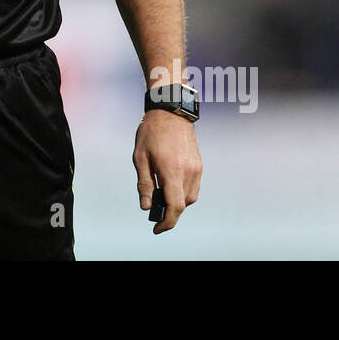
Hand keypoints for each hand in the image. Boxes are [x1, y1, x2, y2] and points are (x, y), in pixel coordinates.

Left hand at [133, 110, 201, 233]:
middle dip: (169, 212)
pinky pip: (193, 186)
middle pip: (182, 204)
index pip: (175, 206)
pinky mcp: (199, 164)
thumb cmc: (151, 132)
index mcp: (171, 171)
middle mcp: (188, 172)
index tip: (157, 228)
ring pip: (190, 197)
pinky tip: (171, 185)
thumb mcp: (140, 157)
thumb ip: (144, 184)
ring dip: (177, 202)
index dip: (167, 222)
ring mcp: (196, 168)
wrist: (171, 111)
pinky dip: (183, 192)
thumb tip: (146, 206)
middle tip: (154, 209)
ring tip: (161, 195)